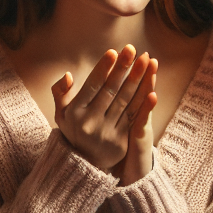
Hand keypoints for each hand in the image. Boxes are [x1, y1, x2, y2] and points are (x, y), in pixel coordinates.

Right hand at [52, 46, 157, 174]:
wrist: (85, 163)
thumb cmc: (74, 130)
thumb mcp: (60, 113)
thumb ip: (60, 92)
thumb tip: (68, 74)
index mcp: (75, 112)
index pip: (92, 86)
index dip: (103, 68)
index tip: (114, 52)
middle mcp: (91, 122)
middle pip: (111, 90)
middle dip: (123, 68)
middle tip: (133, 50)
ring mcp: (107, 132)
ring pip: (125, 101)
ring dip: (138, 79)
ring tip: (146, 61)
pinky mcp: (121, 140)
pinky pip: (134, 116)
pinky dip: (144, 101)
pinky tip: (152, 87)